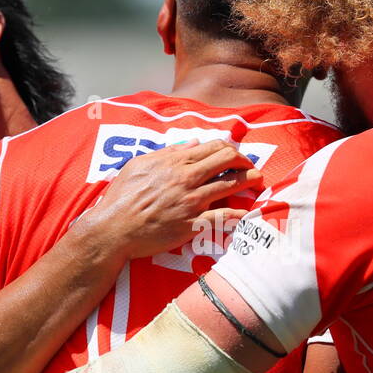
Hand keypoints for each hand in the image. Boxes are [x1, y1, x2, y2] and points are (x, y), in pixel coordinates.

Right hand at [87, 140, 262, 260]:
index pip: (213, 147)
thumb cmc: (122, 196)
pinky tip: (248, 212)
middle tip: (251, 167)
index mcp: (175, 162)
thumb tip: (192, 143)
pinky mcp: (192, 224)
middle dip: (245, 161)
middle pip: (227, 161)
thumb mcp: (139, 165)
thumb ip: (168, 153)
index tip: (237, 155)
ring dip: (249, 181)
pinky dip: (238, 214)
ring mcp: (191, 202)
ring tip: (258, 181)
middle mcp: (187, 179)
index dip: (230, 148)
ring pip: (230, 185)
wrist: (114, 228)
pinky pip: (222, 217)